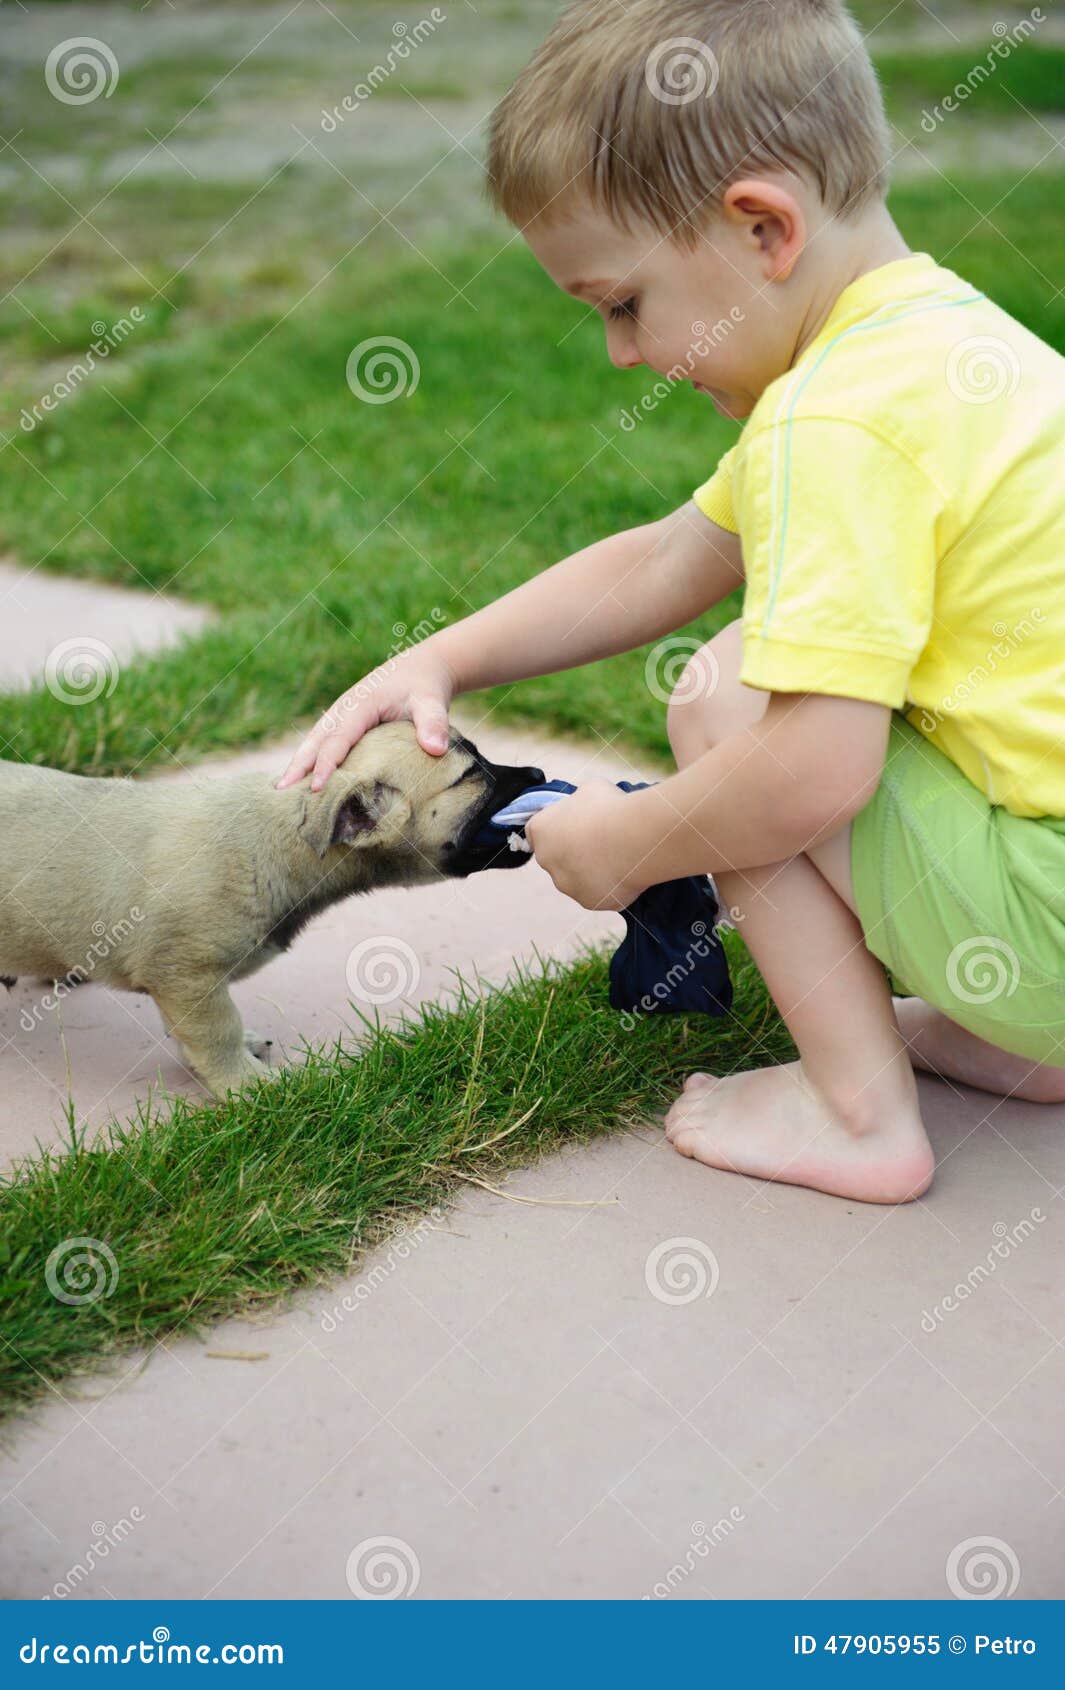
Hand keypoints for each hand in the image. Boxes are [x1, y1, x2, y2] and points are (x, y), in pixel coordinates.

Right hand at [276, 646, 455, 789]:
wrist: (421, 668)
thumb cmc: (425, 688)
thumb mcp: (433, 702)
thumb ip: (434, 723)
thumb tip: (435, 749)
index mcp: (360, 704)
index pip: (339, 739)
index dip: (326, 764)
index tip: (316, 789)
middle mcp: (344, 708)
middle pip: (316, 740)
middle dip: (298, 767)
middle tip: (281, 796)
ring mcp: (340, 714)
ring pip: (313, 741)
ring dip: (298, 765)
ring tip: (280, 793)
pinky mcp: (343, 722)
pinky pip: (321, 742)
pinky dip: (308, 760)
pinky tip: (301, 781)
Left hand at [525, 781, 648, 910]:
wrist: (633, 839)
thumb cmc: (610, 807)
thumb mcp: (591, 790)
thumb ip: (580, 802)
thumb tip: (587, 808)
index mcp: (540, 829)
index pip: (537, 832)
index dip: (557, 829)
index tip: (576, 827)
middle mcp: (547, 860)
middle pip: (556, 858)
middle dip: (573, 852)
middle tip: (601, 842)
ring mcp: (566, 884)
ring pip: (576, 879)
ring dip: (591, 871)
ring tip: (619, 857)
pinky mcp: (588, 901)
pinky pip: (598, 893)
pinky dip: (609, 886)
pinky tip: (626, 872)